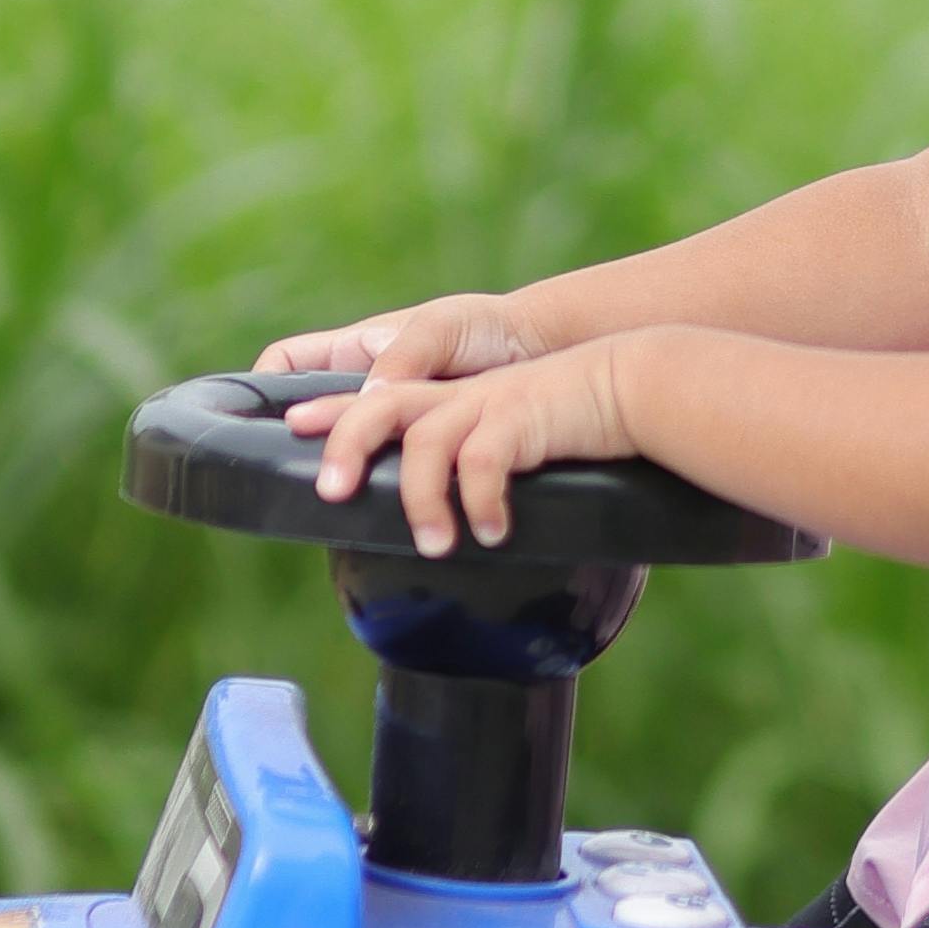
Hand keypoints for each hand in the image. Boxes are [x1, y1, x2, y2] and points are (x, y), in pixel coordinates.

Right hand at [258, 300, 548, 499]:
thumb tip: (370, 401)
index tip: (257, 420)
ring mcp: (393, 426)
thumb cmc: (483, 327)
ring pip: (351, 455)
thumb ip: (404, 359)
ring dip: (348, 475)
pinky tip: (387, 514)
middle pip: (310, 422)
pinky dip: (387, 493)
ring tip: (345, 503)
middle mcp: (364, 392)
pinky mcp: (424, 454)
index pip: (286, 364)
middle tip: (314, 479)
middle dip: (300, 449)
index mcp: (353, 352)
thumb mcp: (439, 328)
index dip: (262, 387)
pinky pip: (393, 476)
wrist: (539, 352)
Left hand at [359, 339, 643, 549]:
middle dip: (348, 444)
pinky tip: (491, 533)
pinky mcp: (523, 415)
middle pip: (381, 406)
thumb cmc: (578, 420)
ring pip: (426, 442)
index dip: (333, 409)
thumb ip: (480, 465)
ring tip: (436, 545)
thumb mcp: (515, 436)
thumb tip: (458, 530)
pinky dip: (480, 501)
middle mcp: (461, 396)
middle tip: (331, 493)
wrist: (637, 382)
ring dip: (421, 500)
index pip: (379, 396)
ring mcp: (489, 402)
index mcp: (454, 398)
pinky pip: (484, 462)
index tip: (291, 426)